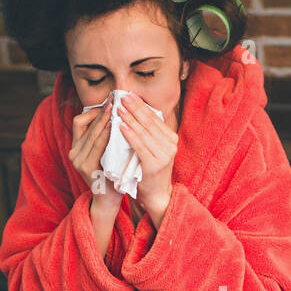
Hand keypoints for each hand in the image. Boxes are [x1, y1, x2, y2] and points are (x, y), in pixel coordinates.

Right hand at [69, 102, 123, 219]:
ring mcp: (78, 160)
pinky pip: (98, 146)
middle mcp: (73, 153)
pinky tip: (115, 126)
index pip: (80, 121)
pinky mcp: (86, 168)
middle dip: (101, 111)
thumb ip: (105, 138)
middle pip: (84, 124)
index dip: (93, 111)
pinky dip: (107, 134)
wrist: (108, 200)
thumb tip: (116, 114)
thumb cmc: (111, 175)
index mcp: (77, 147)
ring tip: (116, 109)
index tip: (109, 102)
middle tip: (115, 99)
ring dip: (104, 119)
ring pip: (91, 133)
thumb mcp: (106, 154)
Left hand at [118, 91, 177, 227]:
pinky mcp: (154, 165)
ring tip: (118, 108)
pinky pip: (139, 146)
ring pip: (144, 132)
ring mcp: (164, 155)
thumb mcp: (154, 149)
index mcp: (171, 139)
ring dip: (130, 118)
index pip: (154, 118)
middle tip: (122, 96)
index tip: (129, 94)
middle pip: (149, 122)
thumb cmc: (150, 171)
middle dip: (134, 107)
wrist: (157, 196)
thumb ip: (149, 134)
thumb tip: (136, 111)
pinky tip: (121, 127)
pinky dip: (130, 135)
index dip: (141, 105)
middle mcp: (171, 145)